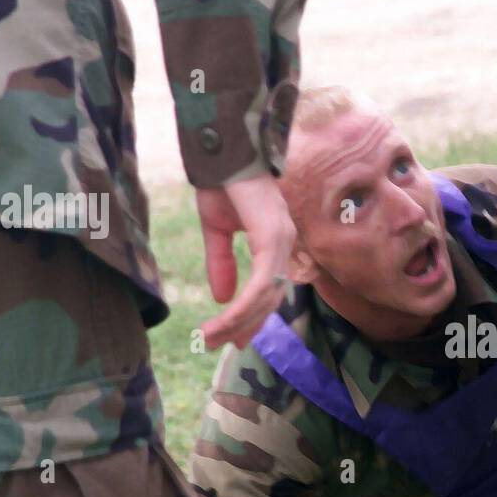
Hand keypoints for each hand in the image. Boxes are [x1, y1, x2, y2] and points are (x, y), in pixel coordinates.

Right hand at [196, 174, 295, 349]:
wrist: (220, 151)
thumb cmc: (221, 182)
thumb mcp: (216, 229)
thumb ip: (221, 262)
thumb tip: (221, 298)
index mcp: (276, 241)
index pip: (271, 288)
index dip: (255, 315)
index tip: (238, 338)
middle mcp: (284, 243)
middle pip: (271, 298)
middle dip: (247, 325)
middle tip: (225, 345)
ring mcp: (281, 241)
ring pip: (265, 296)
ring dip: (238, 321)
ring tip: (212, 337)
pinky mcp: (271, 239)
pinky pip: (260, 285)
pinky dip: (241, 307)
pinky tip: (224, 321)